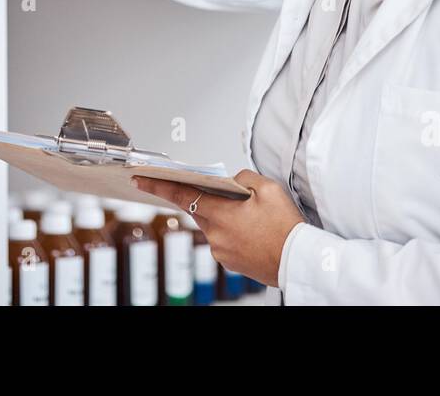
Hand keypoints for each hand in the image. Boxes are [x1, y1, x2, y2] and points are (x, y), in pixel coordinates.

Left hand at [132, 170, 304, 287]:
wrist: (298, 260)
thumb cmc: (286, 226)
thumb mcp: (268, 188)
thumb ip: (243, 178)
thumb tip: (231, 182)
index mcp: (221, 214)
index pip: (181, 195)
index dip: (158, 186)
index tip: (141, 179)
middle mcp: (215, 235)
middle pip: (197, 209)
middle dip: (202, 198)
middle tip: (219, 193)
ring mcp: (220, 251)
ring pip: (211, 225)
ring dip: (221, 216)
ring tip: (247, 214)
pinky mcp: (229, 262)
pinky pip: (221, 239)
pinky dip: (229, 231)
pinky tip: (249, 229)